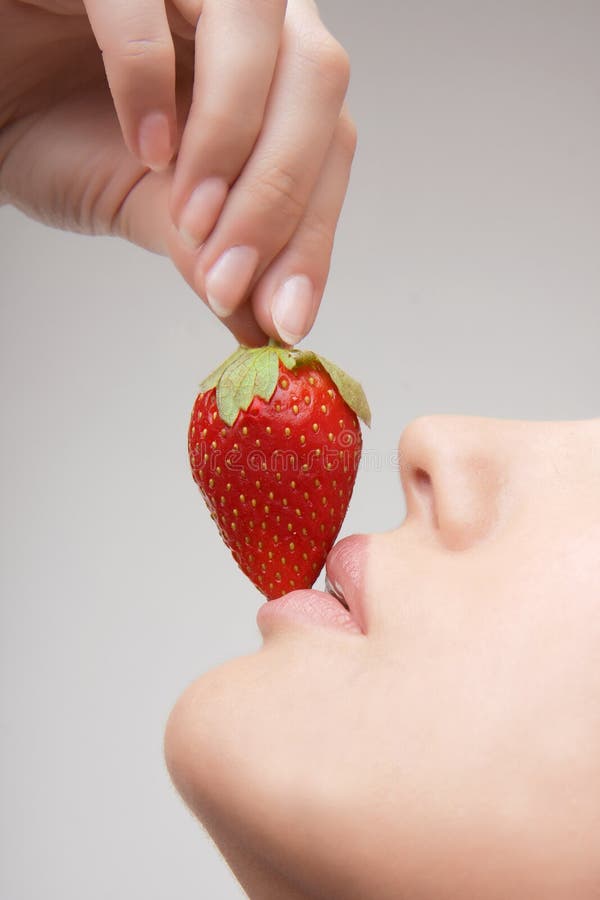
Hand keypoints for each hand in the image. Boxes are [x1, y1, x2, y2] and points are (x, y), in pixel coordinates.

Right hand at [0, 0, 355, 345]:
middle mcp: (245, 14)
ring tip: (189, 215)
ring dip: (229, 137)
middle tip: (229, 277)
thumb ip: (210, 248)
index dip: (312, 234)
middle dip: (278, 195)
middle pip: (317, 79)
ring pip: (254, 23)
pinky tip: (143, 147)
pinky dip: (149, 80)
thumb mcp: (145, 205)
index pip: (330, 144)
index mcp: (270, 72)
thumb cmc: (59, 130)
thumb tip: (265, 321)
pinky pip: (147, 1)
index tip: (284, 317)